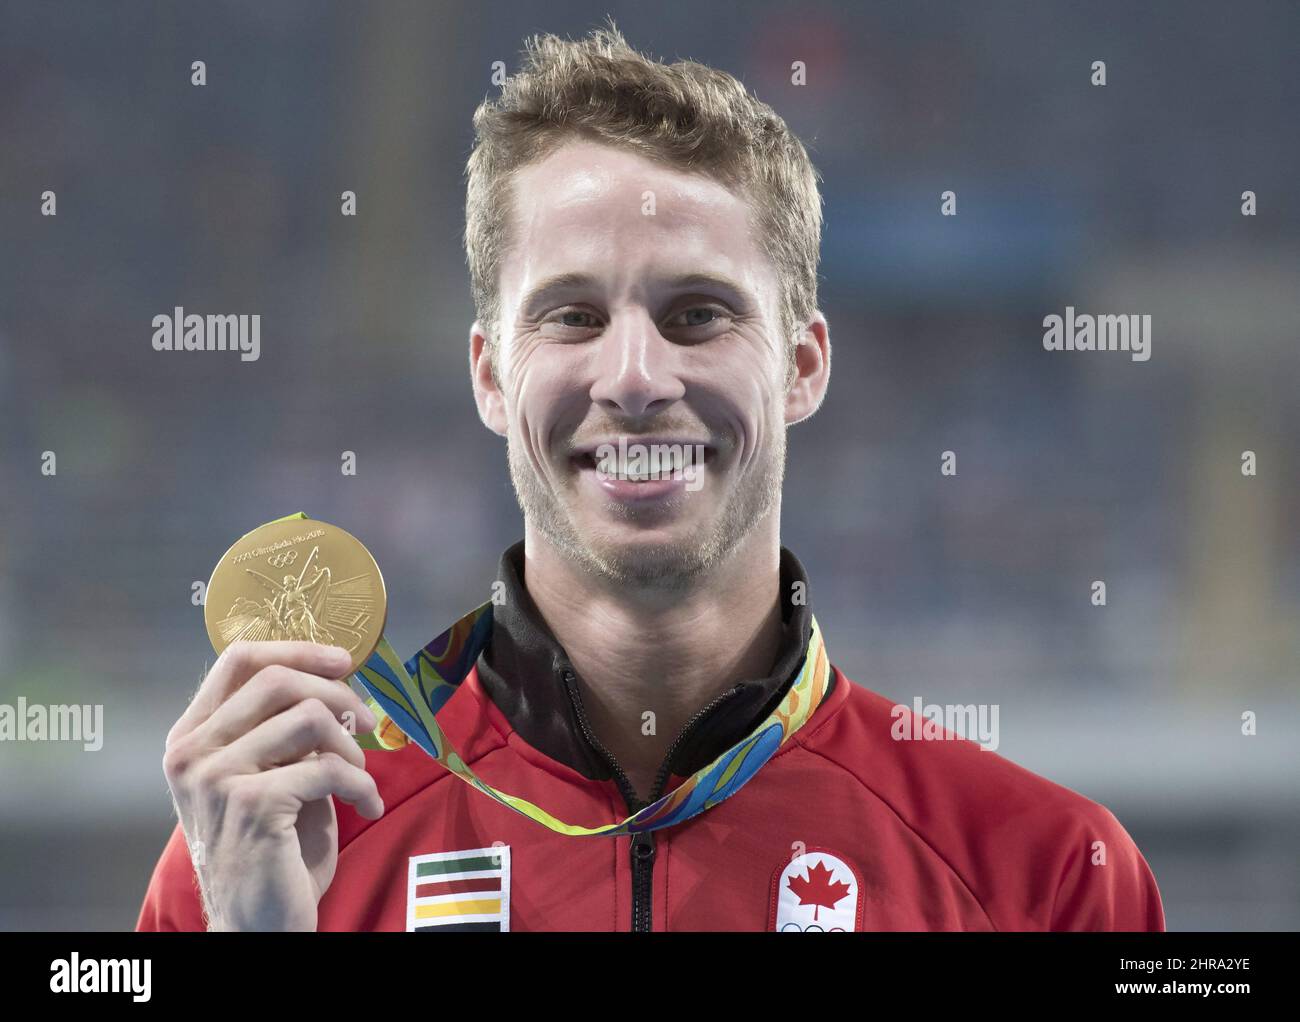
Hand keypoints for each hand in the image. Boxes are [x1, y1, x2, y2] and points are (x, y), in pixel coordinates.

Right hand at [162, 641, 383, 930]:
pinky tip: (367, 806)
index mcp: (190, 736)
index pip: (238, 659)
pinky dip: (361, 784)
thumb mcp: (268, 773)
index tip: (343, 661)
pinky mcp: (251, 803)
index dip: (298, 649)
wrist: (257, 920)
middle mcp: (192, 752)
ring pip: (308, 718)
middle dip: (336, 694)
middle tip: (366, 722)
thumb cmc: (271, 846)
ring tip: (359, 775)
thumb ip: (280, 727)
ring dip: (350, 745)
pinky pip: (327, 767)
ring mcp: (216, 777)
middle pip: (277, 680)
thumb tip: (334, 677)